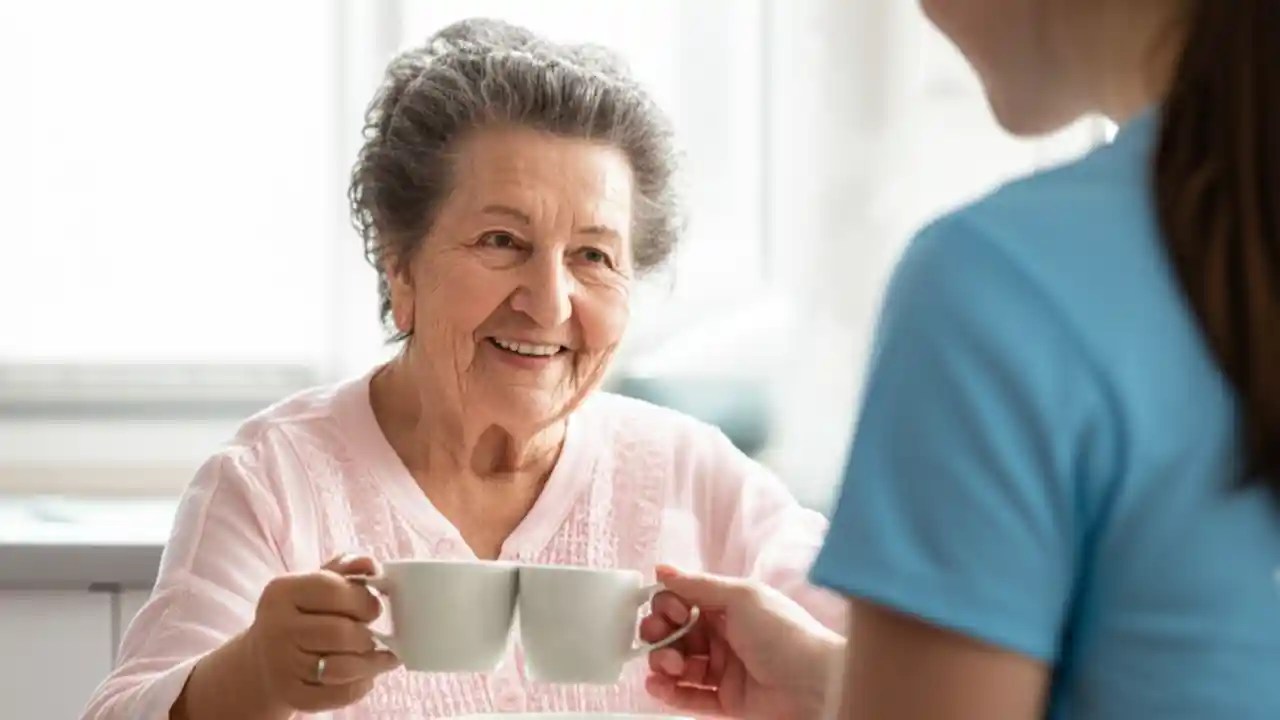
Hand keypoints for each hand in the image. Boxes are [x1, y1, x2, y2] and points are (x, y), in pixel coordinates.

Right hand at [246, 554, 400, 713]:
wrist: (262, 659)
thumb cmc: (300, 615)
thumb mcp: (313, 585)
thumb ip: (345, 569)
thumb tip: (372, 565)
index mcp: (282, 592)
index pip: (332, 590)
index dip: (363, 599)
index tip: (374, 607)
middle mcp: (276, 628)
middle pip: (341, 632)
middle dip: (367, 635)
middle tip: (373, 635)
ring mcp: (281, 665)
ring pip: (342, 667)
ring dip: (371, 663)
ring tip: (380, 657)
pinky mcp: (291, 695)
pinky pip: (339, 695)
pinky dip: (360, 686)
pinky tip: (365, 676)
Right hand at [640, 566, 843, 719]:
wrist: (816, 685)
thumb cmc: (783, 633)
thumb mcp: (742, 597)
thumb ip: (699, 585)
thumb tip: (661, 569)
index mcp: (729, 607)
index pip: (684, 602)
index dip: (669, 605)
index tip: (671, 610)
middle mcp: (725, 636)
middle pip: (677, 633)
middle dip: (660, 633)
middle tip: (658, 637)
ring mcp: (725, 670)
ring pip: (680, 665)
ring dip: (663, 662)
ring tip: (669, 665)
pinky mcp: (727, 701)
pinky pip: (690, 697)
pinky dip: (670, 692)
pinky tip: (658, 686)